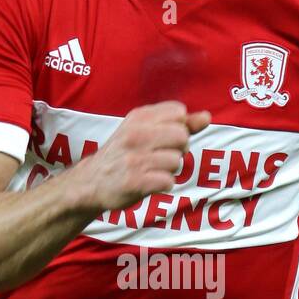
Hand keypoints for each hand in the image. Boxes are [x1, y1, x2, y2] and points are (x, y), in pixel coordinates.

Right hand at [73, 100, 210, 212]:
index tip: (164, 137)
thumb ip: (179, 124)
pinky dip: (163, 185)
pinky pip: (168, 182)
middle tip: (161, 156)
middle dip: (179, 149)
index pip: (179, 113)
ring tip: (152, 170)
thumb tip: (207, 117)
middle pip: (182, 136)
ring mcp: (134, 159)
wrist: (91, 182)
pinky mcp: (135, 182)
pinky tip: (150, 183)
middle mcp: (135, 135)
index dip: (179, 127)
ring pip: (176, 161)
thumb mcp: (145, 131)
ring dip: (170, 170)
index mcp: (138, 117)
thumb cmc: (124, 153)